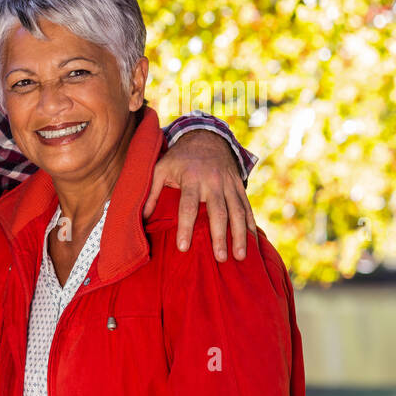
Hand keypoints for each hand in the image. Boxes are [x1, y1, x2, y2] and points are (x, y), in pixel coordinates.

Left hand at [146, 130, 255, 261]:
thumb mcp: (160, 168)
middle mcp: (213, 182)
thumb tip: (141, 218)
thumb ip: (151, 193)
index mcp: (191, 178)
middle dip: (219, 236)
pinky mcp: (239, 186)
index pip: (188, 207)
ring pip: (237, 212)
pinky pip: (247, 207)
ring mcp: (229, 184)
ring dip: (240, 235)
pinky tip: (253, 242)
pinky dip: (250, 225)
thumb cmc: (179, 157)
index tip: (184, 248)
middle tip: (220, 259)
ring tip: (239, 256)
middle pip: (218, 213)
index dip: (186, 227)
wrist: (207, 137)